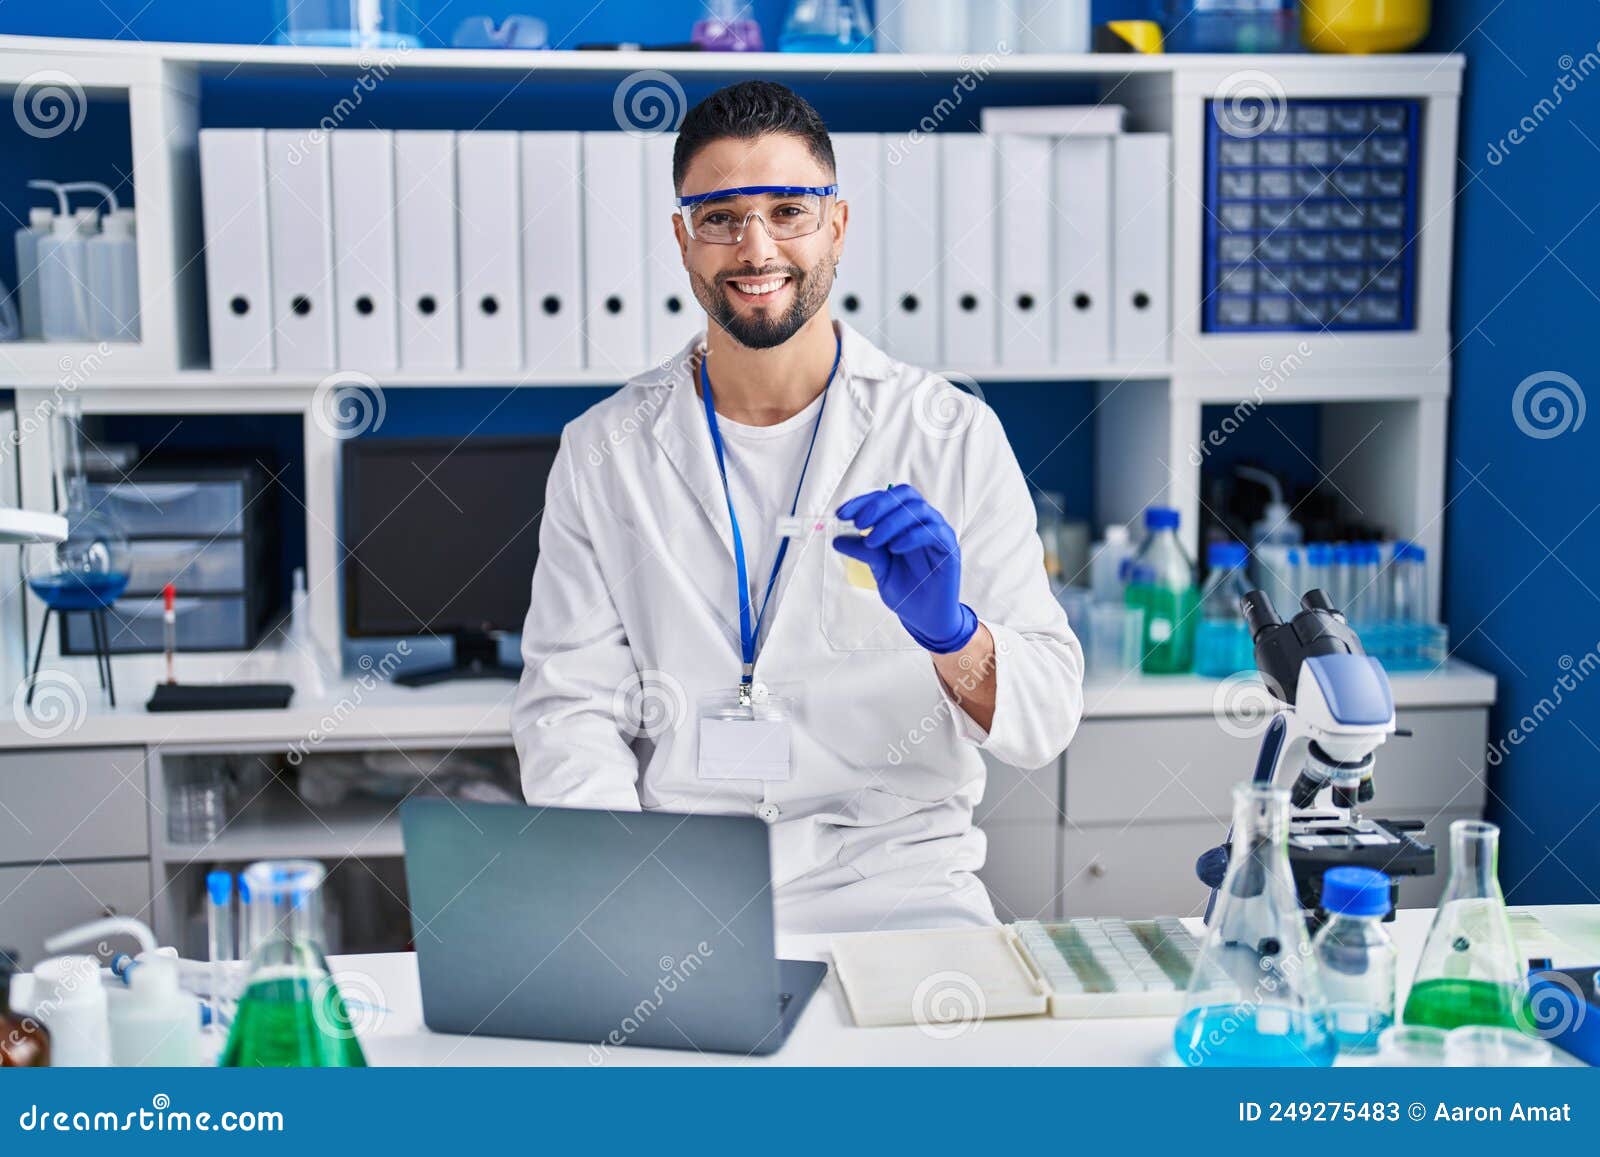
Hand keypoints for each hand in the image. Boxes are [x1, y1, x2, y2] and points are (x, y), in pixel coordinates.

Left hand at [833, 484, 977, 653]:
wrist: (924, 617)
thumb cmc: (905, 589)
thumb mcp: (878, 568)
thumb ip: (862, 551)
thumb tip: (837, 539)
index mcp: (904, 522)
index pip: (886, 498)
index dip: (863, 502)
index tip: (841, 514)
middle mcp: (921, 523)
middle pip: (904, 495)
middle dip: (878, 505)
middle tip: (859, 523)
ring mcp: (937, 533)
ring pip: (918, 509)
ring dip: (891, 521)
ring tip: (872, 540)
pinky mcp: (949, 548)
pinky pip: (934, 531)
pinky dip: (911, 536)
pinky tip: (894, 549)